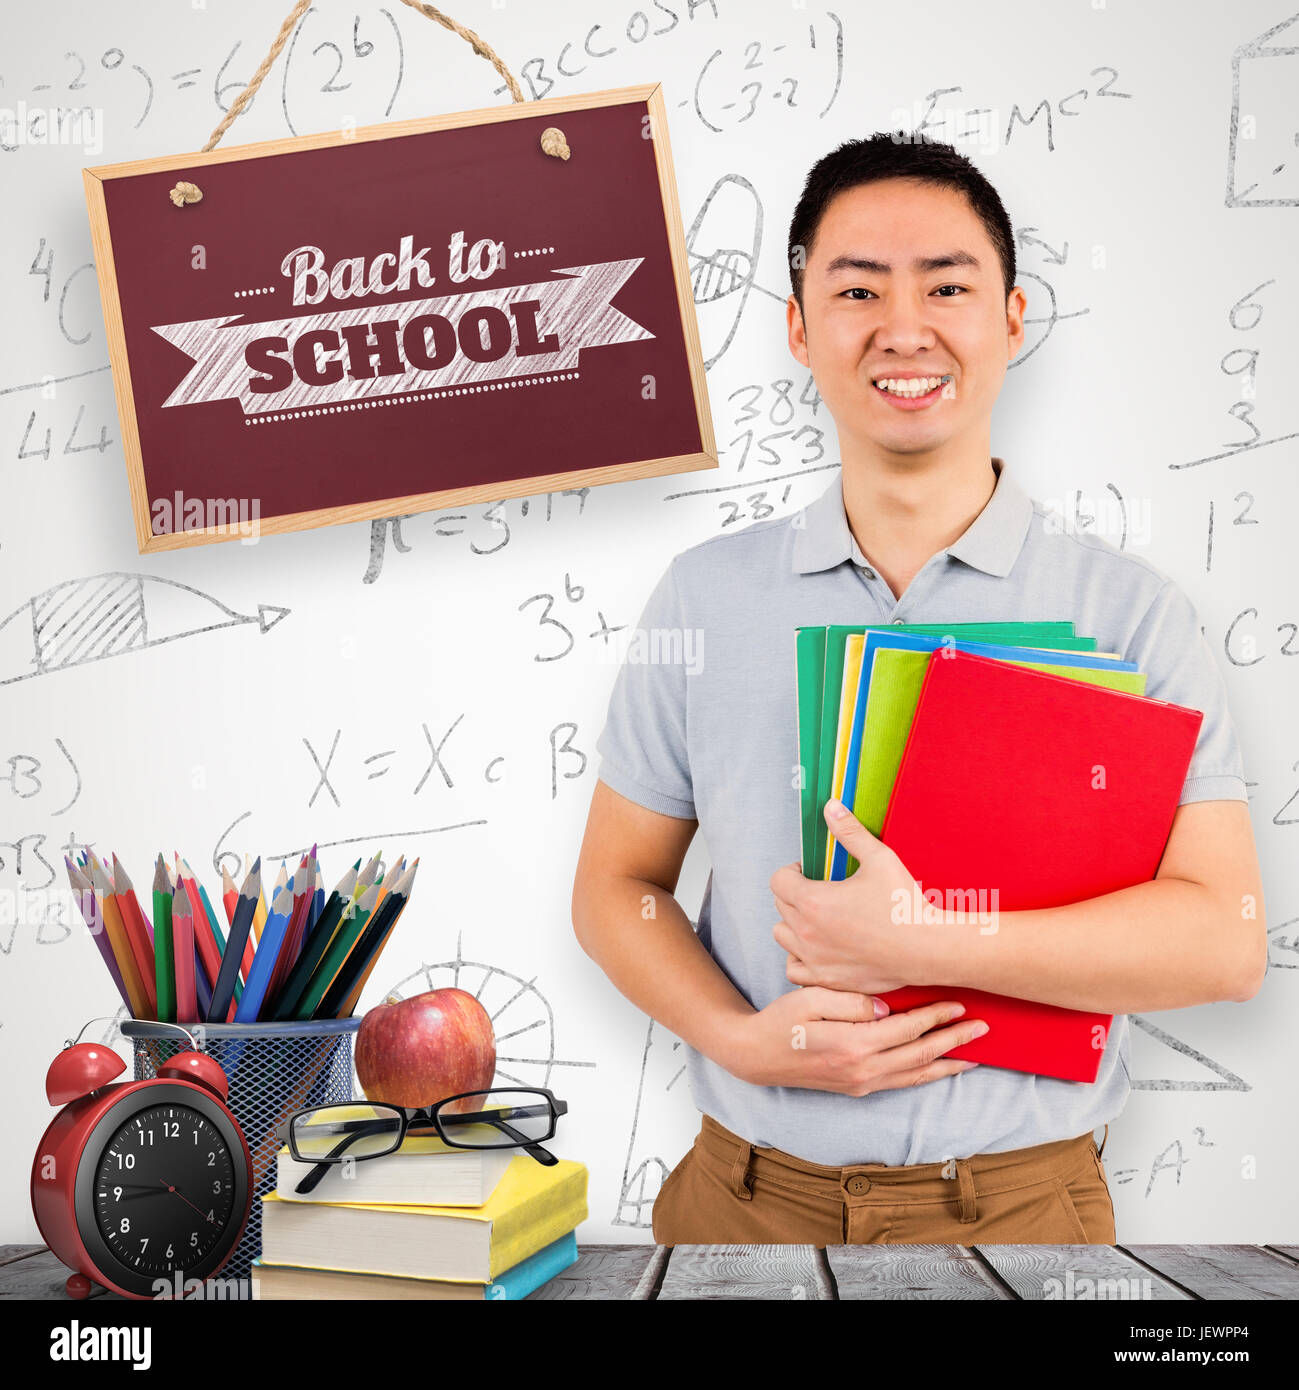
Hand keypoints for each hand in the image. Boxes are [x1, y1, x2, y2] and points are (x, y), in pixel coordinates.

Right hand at [719, 986, 987, 1095]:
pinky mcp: (858, 1088)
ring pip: (915, 1075)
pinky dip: (925, 1076)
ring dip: (947, 1063)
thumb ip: (850, 1002)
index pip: (907, 1029)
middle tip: (983, 1027)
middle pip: (920, 1054)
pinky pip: (902, 1083)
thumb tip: (885, 1007)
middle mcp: (863, 1070)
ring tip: (974, 1055)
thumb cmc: (780, 1021)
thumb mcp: (809, 999)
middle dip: (954, 1040)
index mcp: (853, 1045)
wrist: (756, 1056)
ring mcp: (862, 1083)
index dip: (935, 1016)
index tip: (959, 1002)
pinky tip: (939, 1069)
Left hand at [769, 799, 924, 993]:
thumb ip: (850, 832)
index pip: (778, 881)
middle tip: (821, 892)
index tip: (809, 872)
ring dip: (793, 924)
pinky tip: (818, 948)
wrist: (927, 948)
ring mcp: (815, 959)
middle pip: (780, 906)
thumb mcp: (879, 858)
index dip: (791, 871)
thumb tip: (830, 806)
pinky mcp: (826, 980)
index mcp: (813, 901)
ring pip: (782, 936)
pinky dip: (799, 958)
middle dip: (795, 895)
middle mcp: (806, 932)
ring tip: (817, 919)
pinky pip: (793, 970)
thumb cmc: (904, 904)